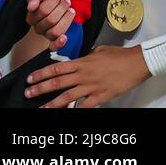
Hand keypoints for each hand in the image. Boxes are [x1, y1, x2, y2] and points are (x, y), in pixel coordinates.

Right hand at [25, 0, 76, 51]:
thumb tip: (30, 7)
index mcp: (32, 15)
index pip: (42, 11)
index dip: (52, 3)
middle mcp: (38, 26)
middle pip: (50, 21)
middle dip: (61, 9)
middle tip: (66, 1)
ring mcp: (47, 33)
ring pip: (55, 31)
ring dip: (66, 20)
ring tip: (71, 10)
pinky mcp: (56, 39)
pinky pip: (53, 46)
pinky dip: (58, 43)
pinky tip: (64, 37)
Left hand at [26, 44, 149, 107]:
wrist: (137, 63)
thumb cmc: (119, 55)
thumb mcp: (97, 51)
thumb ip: (84, 57)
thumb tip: (78, 60)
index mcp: (80, 62)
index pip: (55, 68)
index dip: (41, 74)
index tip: (30, 78)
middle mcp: (83, 75)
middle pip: (57, 82)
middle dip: (40, 88)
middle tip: (28, 93)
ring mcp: (92, 87)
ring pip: (68, 96)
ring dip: (53, 103)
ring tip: (41, 108)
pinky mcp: (102, 96)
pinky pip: (86, 106)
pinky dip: (76, 110)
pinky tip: (68, 113)